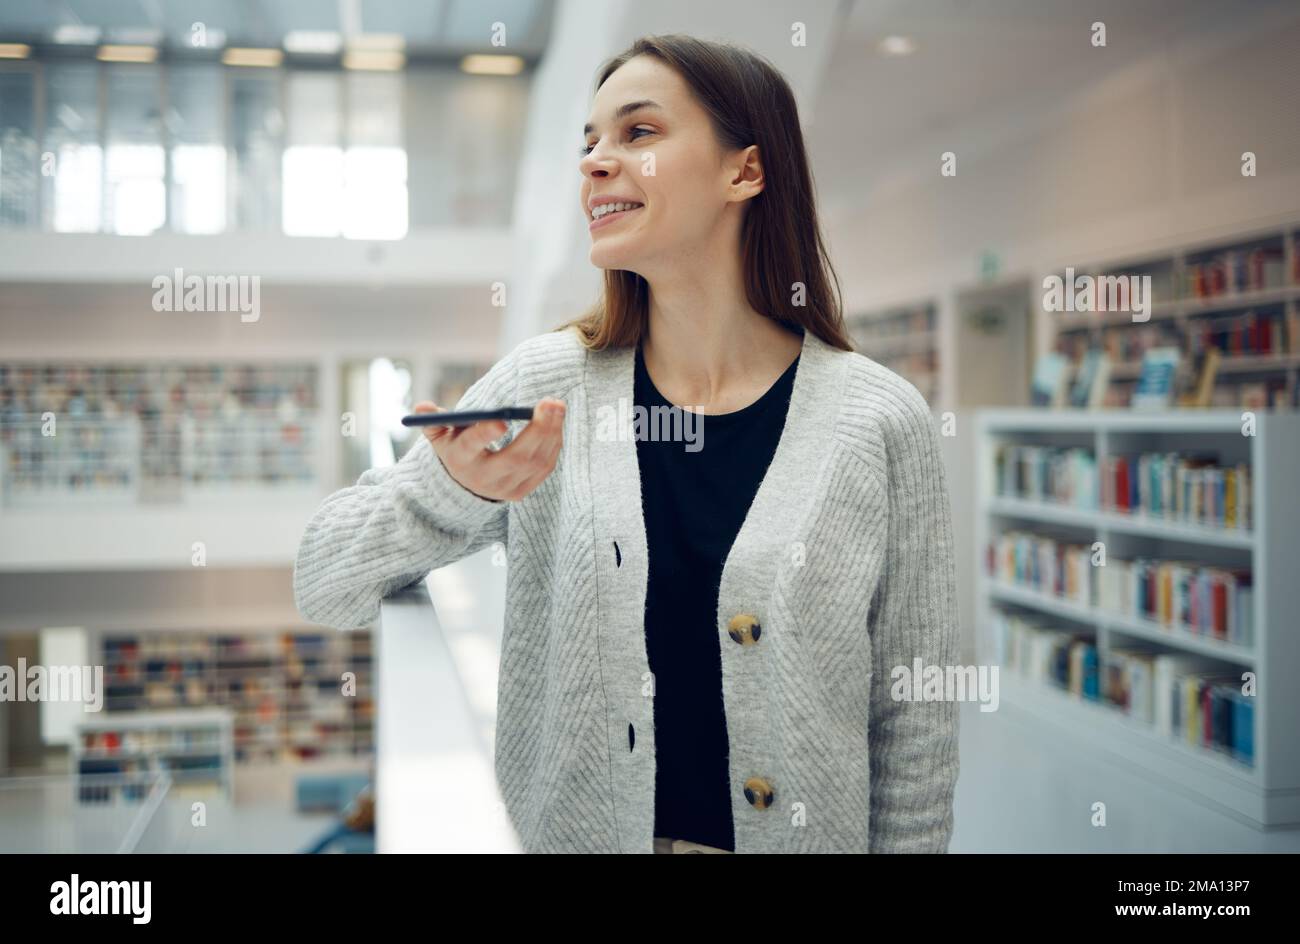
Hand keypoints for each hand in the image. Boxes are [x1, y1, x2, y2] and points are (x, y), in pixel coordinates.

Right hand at [412, 397, 566, 502]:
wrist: (466, 484)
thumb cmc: (456, 447)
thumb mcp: (440, 435)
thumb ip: (434, 421)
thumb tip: (423, 406)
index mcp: (461, 460)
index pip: (472, 447)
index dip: (484, 434)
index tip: (502, 419)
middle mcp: (484, 479)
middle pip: (515, 458)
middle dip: (536, 429)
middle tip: (550, 403)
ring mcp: (505, 488)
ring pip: (535, 462)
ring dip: (551, 432)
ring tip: (557, 406)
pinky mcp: (522, 491)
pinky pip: (544, 467)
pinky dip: (553, 443)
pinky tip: (556, 422)